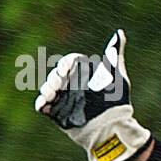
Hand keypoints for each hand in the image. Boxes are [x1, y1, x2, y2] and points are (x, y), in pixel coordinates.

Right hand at [34, 29, 150, 160]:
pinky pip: (44, 106)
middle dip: (55, 77)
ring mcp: (64, 99)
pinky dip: (41, 103)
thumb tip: (120, 33)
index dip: (65, 64)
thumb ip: (115, 55)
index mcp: (84, 74)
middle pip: (56, 75)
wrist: (112, 127)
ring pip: (48, 88)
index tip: (65, 69)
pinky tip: (43, 104)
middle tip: (59, 85)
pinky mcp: (58, 113)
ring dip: (47, 89)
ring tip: (51, 94)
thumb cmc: (117, 101)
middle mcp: (73, 85)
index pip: (69, 62)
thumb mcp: (117, 75)